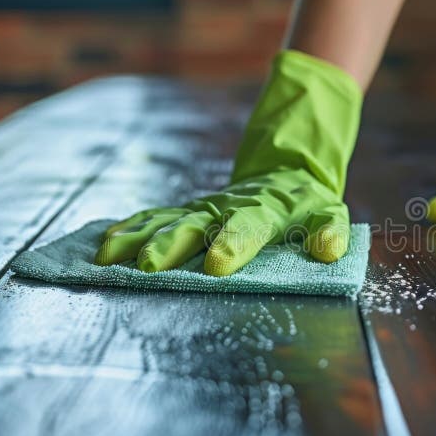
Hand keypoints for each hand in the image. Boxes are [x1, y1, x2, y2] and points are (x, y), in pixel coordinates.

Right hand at [94, 169, 349, 274]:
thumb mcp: (330, 213)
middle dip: (171, 245)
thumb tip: (329, 250)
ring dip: (138, 238)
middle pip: (196, 224)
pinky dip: (130, 228)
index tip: (215, 266)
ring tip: (108, 257)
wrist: (285, 169)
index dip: (233, 245)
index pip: (249, 226)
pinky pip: (156, 217)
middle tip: (147, 266)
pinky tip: (105, 243)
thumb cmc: (307, 201)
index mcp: (266, 210)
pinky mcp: (189, 209)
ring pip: (167, 220)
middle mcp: (227, 207)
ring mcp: (204, 207)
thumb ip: (330, 231)